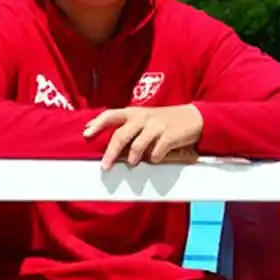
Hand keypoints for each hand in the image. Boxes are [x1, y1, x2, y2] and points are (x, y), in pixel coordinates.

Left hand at [83, 104, 203, 169]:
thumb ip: (128, 129)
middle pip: (120, 135)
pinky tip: (156, 157)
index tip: (85, 134)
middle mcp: (143, 117)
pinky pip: (156, 152)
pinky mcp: (169, 135)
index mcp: (133, 113)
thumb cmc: (164, 122)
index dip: (97, 124)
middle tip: (105, 166)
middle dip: (111, 153)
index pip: (110, 115)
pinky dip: (154, 158)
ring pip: (137, 146)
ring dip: (133, 158)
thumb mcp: (144, 120)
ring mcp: (156, 125)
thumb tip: (109, 147)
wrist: (194, 118)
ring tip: (133, 163)